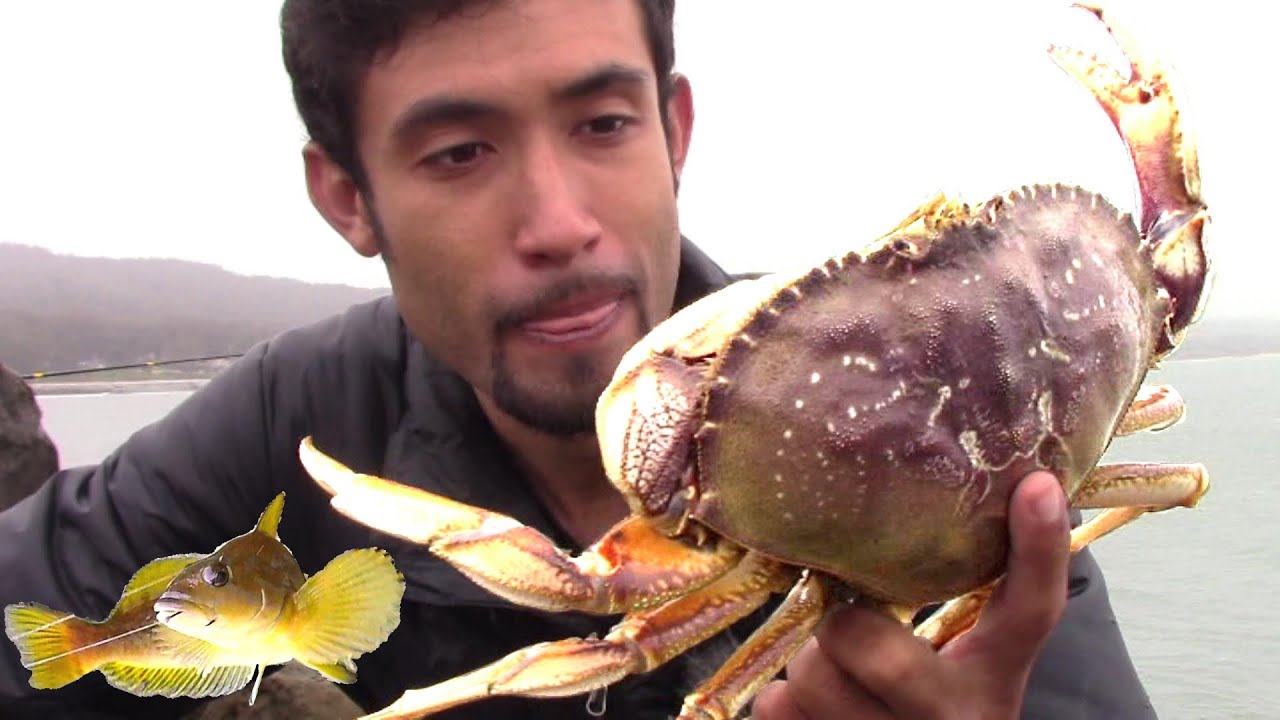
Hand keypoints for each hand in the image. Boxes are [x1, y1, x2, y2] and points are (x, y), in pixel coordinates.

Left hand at [751, 471, 1070, 718]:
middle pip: (887, 658)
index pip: (1031, 612)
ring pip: (816, 680)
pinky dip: (779, 700)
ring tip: (826, 671)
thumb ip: (943, 604)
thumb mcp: (958, 666)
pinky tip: (804, 706)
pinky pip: (777, 710)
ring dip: (806, 665)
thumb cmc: (924, 707)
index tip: (1036, 485)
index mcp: (993, 682)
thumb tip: (942, 492)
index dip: (1038, 549)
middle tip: (844, 624)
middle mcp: (956, 719)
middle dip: (844, 629)